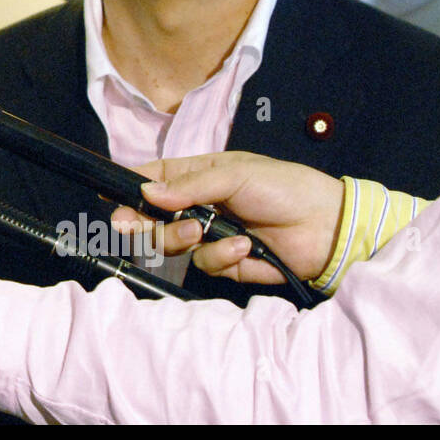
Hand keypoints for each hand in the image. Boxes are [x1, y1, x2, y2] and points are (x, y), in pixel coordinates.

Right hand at [111, 151, 343, 283]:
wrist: (328, 228)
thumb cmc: (285, 187)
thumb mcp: (236, 174)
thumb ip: (189, 186)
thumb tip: (146, 192)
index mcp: (197, 176)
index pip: (151, 179)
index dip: (128, 188)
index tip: (110, 197)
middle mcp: (198, 206)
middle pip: (150, 218)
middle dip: (143, 223)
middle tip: (134, 227)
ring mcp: (210, 236)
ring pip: (172, 245)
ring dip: (183, 238)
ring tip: (207, 231)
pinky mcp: (227, 263)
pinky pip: (206, 264)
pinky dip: (223, 256)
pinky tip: (245, 247)